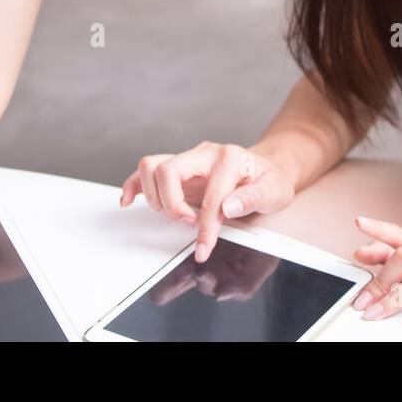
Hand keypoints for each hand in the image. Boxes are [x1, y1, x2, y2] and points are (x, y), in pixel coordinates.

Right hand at [119, 141, 295, 262]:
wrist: (266, 168)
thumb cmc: (270, 180)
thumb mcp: (274, 191)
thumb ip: (253, 198)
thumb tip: (227, 207)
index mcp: (229, 157)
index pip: (210, 194)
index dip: (206, 226)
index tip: (203, 248)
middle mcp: (204, 153)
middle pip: (168, 170)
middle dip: (172, 204)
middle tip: (187, 223)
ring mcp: (188, 159)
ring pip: (152, 166)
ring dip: (155, 197)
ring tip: (172, 214)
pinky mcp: (178, 168)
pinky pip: (147, 170)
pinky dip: (134, 185)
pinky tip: (127, 200)